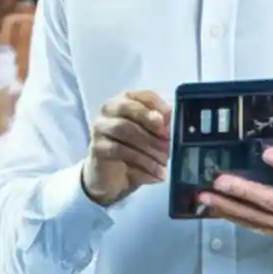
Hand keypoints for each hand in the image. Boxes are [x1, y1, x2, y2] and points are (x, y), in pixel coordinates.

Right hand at [83, 90, 171, 206]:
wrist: (113, 178)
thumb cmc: (135, 150)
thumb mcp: (152, 138)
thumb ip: (162, 128)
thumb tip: (176, 122)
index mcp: (126, 101)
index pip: (142, 95)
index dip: (157, 105)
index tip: (170, 118)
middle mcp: (109, 110)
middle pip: (127, 107)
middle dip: (149, 120)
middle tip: (167, 136)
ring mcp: (100, 128)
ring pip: (125, 129)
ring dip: (149, 144)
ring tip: (165, 159)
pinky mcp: (97, 148)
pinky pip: (120, 150)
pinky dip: (142, 161)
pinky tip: (157, 171)